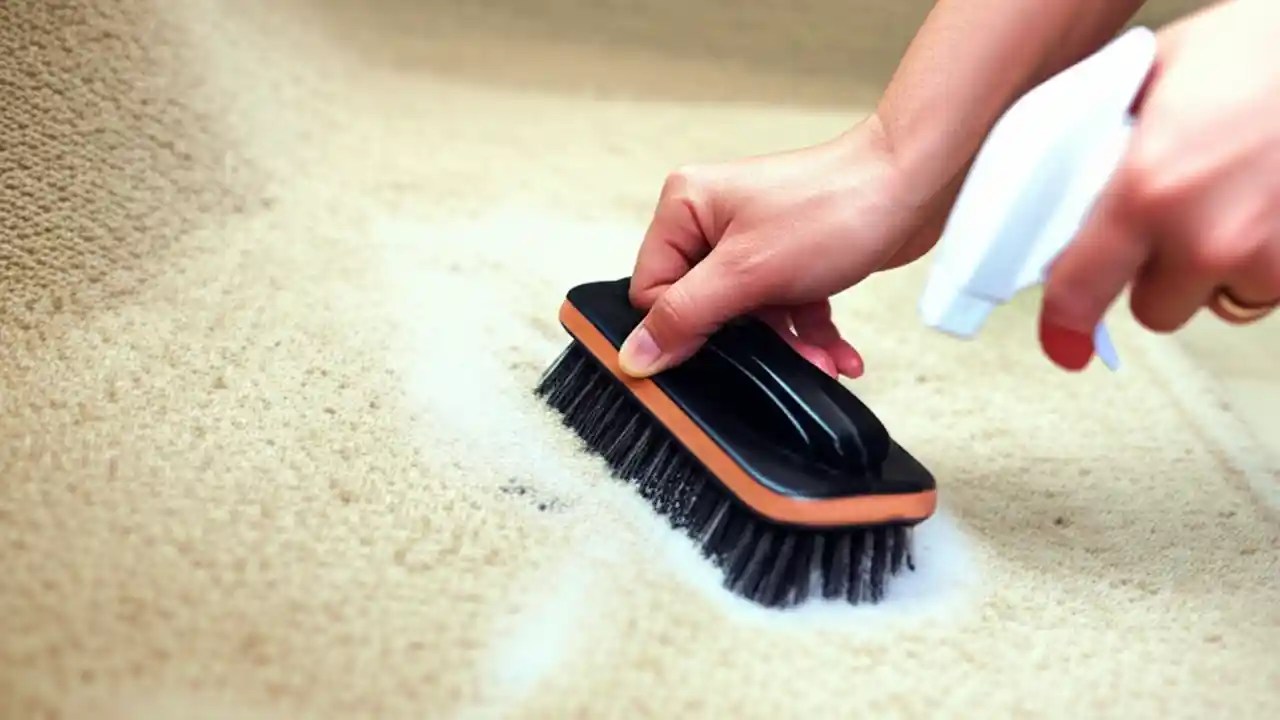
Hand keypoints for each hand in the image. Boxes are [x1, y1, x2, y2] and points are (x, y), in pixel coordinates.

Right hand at [618, 118, 955, 378]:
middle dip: (749, 342)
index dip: (683, 327)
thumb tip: (635, 354)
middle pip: (703, 308)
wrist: (913, 185)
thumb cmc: (835, 206)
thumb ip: (686, 317)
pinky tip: (835, 353)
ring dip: (786, 346)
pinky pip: (783, 309)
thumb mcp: (746, 273)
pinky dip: (808, 334)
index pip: (653, 290)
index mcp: (685, 208)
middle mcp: (713, 220)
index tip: (719, 348)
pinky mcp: (790, 257)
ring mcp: (753, 239)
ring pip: (749, 317)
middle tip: (782, 356)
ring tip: (820, 359)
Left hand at [1040, 0, 1279, 369]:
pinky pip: (1266, 287)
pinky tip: (1263, 206)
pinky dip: (1260, 260)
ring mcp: (1268, 257)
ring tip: (1228, 200)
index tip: (1063, 342)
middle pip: (1154, 310)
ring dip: (1212, 270)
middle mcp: (1208, 238)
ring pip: (1215, 302)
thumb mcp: (1151, 78)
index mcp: (1147, 191)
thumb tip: (1069, 194)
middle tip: (1170, 220)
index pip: (1080, 292)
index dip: (1065, 324)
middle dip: (1154, 275)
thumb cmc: (1259, 46)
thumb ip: (1102, 143)